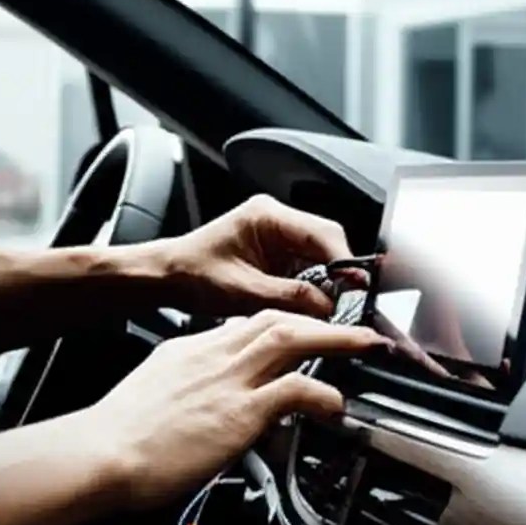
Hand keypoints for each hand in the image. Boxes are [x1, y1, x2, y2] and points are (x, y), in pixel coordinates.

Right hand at [77, 310, 392, 509]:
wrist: (102, 453)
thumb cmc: (119, 439)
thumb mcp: (154, 398)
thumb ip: (186, 393)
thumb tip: (205, 409)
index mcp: (188, 351)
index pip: (243, 326)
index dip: (279, 326)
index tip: (298, 334)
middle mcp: (211, 355)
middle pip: (274, 319)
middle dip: (315, 320)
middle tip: (345, 328)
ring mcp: (228, 380)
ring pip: (292, 339)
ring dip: (333, 339)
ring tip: (362, 344)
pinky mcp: (241, 411)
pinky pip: (296, 390)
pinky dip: (322, 393)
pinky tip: (336, 405)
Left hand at [160, 194, 366, 317]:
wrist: (168, 277)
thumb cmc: (193, 275)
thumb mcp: (243, 292)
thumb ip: (289, 297)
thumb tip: (328, 306)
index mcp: (267, 216)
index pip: (323, 233)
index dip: (345, 262)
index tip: (357, 288)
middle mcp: (276, 218)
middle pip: (327, 242)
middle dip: (339, 275)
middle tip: (343, 305)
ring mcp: (278, 234)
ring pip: (321, 256)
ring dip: (326, 283)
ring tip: (325, 308)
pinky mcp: (277, 252)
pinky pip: (307, 267)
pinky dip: (313, 286)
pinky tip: (310, 304)